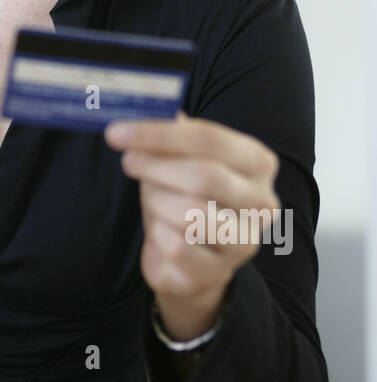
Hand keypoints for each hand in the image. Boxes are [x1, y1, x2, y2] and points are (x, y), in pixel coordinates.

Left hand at [104, 111, 280, 341]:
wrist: (192, 263)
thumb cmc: (185, 199)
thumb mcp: (180, 162)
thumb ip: (172, 137)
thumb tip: (156, 110)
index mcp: (258, 163)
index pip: (211, 139)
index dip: (160, 134)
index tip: (118, 132)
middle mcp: (262, 201)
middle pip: (203, 175)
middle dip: (156, 165)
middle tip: (127, 160)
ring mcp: (245, 240)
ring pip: (188, 212)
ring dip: (156, 201)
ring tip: (152, 198)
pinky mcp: (219, 272)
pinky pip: (176, 246)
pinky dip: (157, 233)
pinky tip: (160, 230)